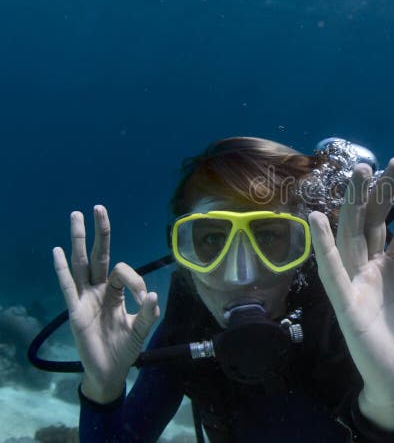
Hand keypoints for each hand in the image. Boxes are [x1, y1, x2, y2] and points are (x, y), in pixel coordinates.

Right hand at [53, 205, 159, 402]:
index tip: (143, 298)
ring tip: (75, 216)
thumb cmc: (124, 348)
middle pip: (98, 255)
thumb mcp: (141, 329)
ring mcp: (85, 299)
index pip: (122, 271)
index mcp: (115, 292)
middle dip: (100, 232)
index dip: (135, 279)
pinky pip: (68, 287)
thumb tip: (152, 293)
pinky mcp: (75, 311)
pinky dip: (62, 269)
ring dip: (79, 241)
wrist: (110, 371)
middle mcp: (98, 290)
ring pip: (81, 264)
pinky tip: (58, 251)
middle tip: (98, 207)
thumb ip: (148, 313)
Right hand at [309, 158, 393, 431]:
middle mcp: (373, 267)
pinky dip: (323, 248)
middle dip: (381, 191)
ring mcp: (357, 283)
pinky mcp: (347, 303)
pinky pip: (332, 273)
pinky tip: (317, 220)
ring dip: (352, 203)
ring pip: (351, 236)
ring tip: (358, 172)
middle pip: (372, 220)